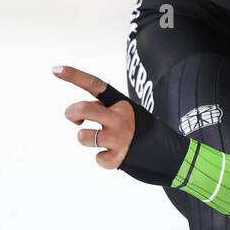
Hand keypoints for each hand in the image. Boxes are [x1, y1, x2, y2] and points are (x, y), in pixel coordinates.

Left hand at [53, 64, 188, 185]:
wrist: (174, 156)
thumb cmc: (146, 133)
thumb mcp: (130, 115)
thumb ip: (107, 111)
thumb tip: (80, 115)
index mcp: (122, 104)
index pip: (96, 85)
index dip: (75, 76)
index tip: (55, 69)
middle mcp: (120, 117)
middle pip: (82, 109)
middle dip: (72, 114)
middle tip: (76, 120)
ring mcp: (119, 137)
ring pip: (83, 136)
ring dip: (87, 140)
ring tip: (103, 143)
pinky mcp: (119, 157)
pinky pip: (98, 158)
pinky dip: (104, 159)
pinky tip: (117, 156)